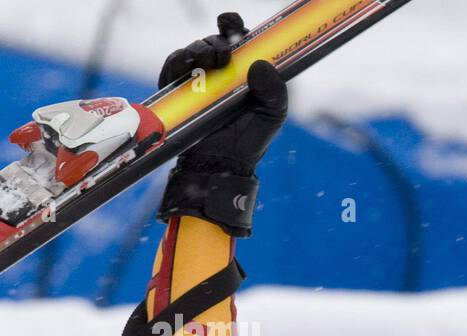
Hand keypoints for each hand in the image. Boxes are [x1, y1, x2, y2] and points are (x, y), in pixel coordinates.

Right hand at [161, 13, 287, 177]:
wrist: (223, 162)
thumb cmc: (251, 137)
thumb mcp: (273, 113)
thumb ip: (275, 90)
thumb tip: (260, 65)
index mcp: (244, 69)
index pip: (238, 37)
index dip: (233, 25)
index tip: (232, 25)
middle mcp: (221, 68)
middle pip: (215, 40)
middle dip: (217, 42)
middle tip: (223, 55)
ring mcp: (198, 76)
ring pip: (195, 49)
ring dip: (200, 50)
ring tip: (209, 62)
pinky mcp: (178, 86)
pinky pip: (174, 64)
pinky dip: (178, 61)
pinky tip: (187, 66)